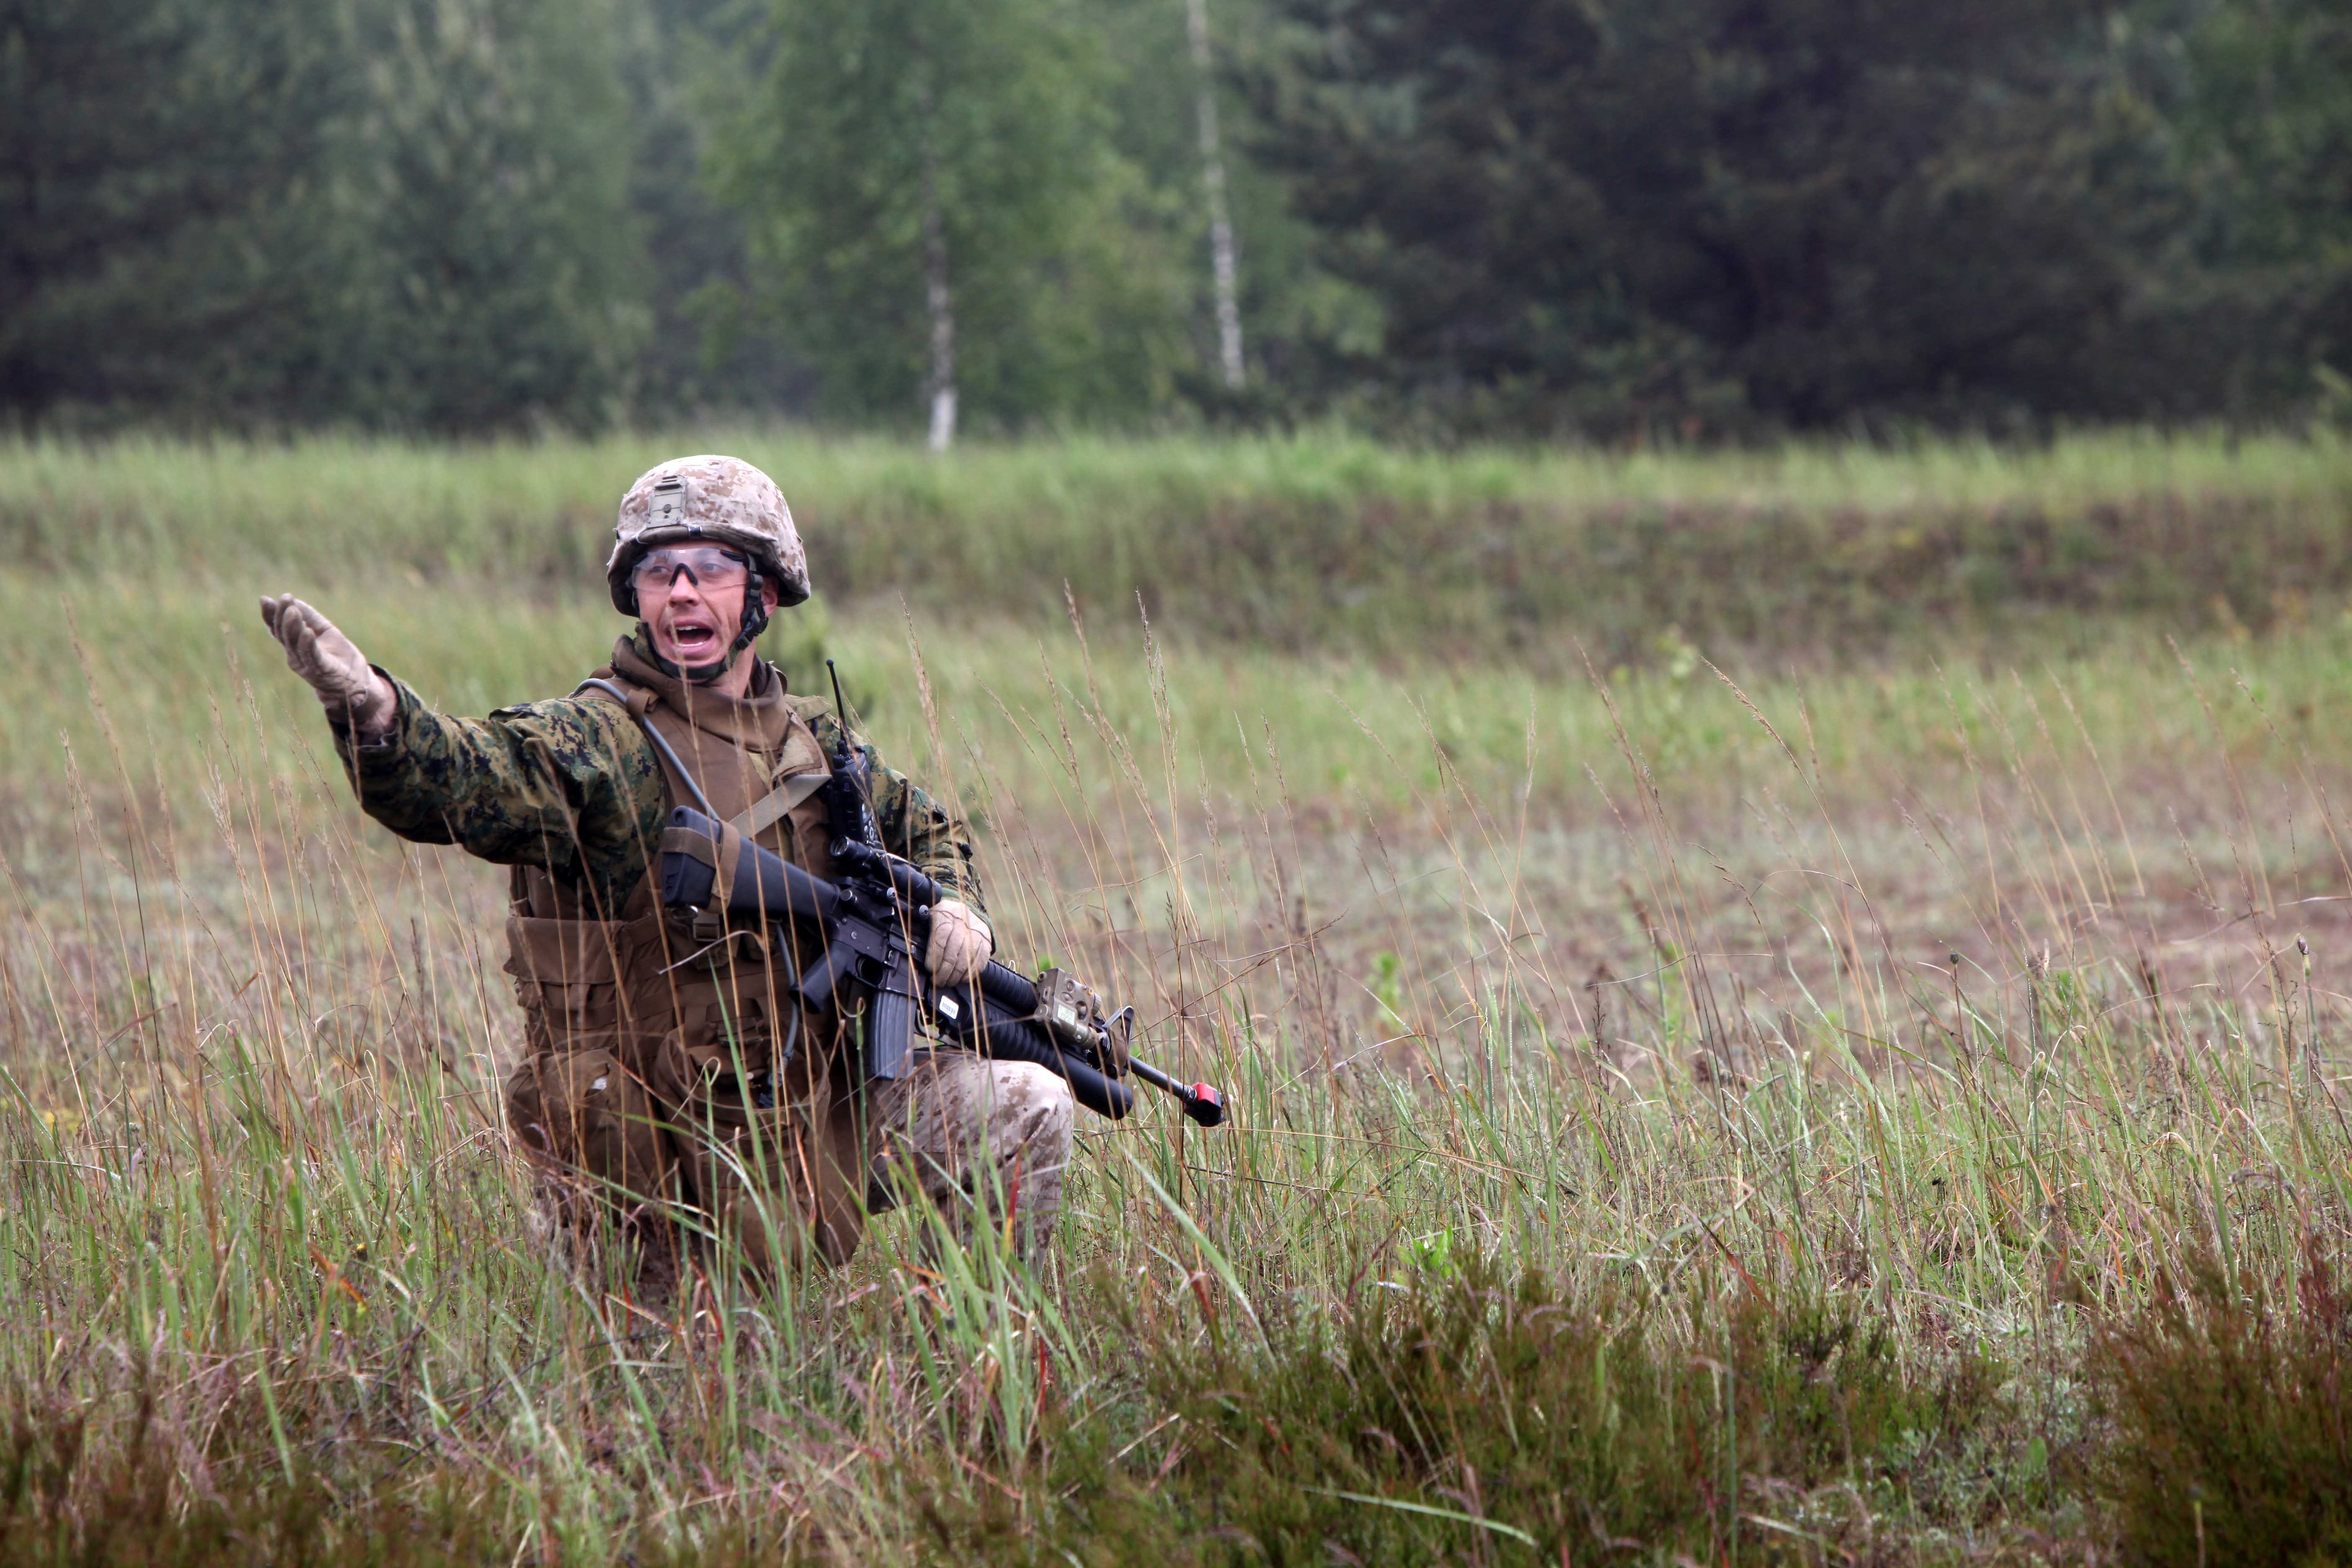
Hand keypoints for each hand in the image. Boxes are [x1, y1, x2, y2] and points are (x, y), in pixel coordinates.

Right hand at [259, 595, 394, 734]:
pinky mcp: (321, 670)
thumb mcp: (324, 629)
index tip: (265, 600)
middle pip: (284, 634)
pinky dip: (308, 643)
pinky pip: (312, 656)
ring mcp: (306, 664)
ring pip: (294, 644)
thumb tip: (293, 600)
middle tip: (284, 598)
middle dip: (282, 616)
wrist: (355, 680)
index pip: (277, 629)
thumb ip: (309, 616)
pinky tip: (307, 631)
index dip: (270, 615)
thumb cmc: (338, 654)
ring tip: (293, 611)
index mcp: (293, 645)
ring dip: (293, 626)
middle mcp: (295, 655)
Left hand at [925, 898, 991, 985]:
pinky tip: (961, 979)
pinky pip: (978, 963)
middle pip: (952, 954)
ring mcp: (976, 934)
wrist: (969, 912)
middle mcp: (962, 924)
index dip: (934, 958)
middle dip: (943, 972)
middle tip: (937, 981)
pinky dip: (969, 974)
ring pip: (965, 961)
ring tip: (947, 982)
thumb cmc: (945, 918)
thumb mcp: (932, 916)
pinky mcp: (986, 943)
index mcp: (945, 915)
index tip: (930, 969)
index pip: (939, 939)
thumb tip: (914, 951)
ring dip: (954, 976)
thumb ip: (924, 930)